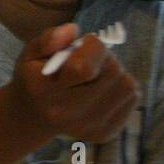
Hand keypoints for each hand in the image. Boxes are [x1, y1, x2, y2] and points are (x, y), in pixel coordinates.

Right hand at [11, 24, 138, 143]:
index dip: (92, 48)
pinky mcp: (104, 133)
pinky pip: (132, 99)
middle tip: (90, 60)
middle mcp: (66, 113)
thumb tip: (73, 30)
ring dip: (116, 73)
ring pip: (127, 86)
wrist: (32, 117)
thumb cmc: (34, 78)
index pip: (84, 68)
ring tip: (97, 75)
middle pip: (112, 73)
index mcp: (44, 91)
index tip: (83, 44)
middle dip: (105, 58)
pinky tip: (103, 90)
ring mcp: (87, 127)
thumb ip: (50, 38)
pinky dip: (122, 89)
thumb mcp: (32, 52)